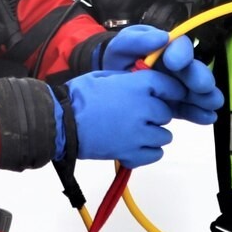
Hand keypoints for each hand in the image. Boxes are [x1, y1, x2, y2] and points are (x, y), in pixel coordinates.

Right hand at [60, 68, 179, 168]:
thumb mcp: (105, 77)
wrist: (60, 123)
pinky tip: (133, 146)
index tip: (169, 95)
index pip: (170, 87)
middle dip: (156, 114)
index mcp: (137, 86)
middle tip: (139, 115)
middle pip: (166, 114)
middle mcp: (143, 109)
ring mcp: (139, 134)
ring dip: (153, 134)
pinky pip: (156, 154)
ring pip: (165, 136)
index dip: (171, 91)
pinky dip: (147, 152)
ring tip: (135, 132)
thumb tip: (143, 83)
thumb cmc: (78, 96)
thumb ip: (129, 80)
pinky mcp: (131, 153)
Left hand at [98, 27, 224, 123]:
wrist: (109, 87)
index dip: (181, 53)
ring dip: (205, 97)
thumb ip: (136, 40)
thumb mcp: (121, 47)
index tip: (174, 63)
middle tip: (203, 86)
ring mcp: (177, 87)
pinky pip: (188, 109)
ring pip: (195, 91)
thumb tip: (163, 37)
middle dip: (199, 77)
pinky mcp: (175, 105)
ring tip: (213, 104)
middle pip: (192, 70)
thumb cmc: (118, 61)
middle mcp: (176, 68)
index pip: (179, 46)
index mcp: (165, 49)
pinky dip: (198, 113)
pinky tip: (207, 117)